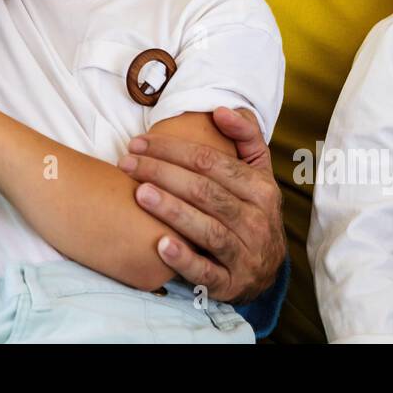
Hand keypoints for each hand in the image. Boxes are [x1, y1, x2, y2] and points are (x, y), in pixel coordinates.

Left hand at [117, 106, 284, 303]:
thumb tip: (220, 109)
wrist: (266, 268)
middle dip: (162, 173)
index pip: (211, 163)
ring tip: (140, 194)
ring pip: (207, 229)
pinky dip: (184, 260)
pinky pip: (207, 272)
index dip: (173, 149)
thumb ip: (245, 135)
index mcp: (260, 188)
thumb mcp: (257, 171)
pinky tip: (160, 245)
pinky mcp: (231, 284)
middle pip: (205, 191)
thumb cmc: (251, 209)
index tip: (138, 143)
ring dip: (172, 210)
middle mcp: (256, 221)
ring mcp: (245, 254)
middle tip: (126, 164)